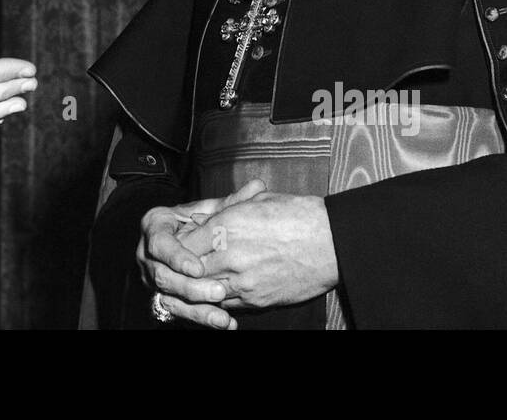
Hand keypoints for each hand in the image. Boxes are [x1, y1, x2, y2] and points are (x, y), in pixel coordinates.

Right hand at [136, 178, 266, 329]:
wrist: (188, 243)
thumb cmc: (202, 222)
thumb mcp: (214, 211)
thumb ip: (233, 202)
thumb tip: (258, 186)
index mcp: (155, 226)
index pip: (159, 243)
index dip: (177, 257)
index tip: (198, 267)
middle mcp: (148, 254)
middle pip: (163, 276)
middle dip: (191, 287)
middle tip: (218, 291)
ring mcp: (154, 278)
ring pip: (170, 298)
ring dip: (198, 308)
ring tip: (223, 314)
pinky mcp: (164, 297)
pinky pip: (179, 313)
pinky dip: (202, 318)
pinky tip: (224, 322)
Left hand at [177, 192, 338, 309]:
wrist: (331, 241)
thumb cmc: (296, 214)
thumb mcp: (256, 201)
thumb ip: (224, 211)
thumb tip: (200, 219)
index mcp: (227, 226)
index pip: (183, 244)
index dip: (176, 247)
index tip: (175, 247)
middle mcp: (230, 256)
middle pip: (190, 271)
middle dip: (182, 271)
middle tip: (177, 269)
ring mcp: (243, 281)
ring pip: (205, 291)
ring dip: (198, 288)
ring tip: (194, 283)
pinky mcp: (257, 300)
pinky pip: (227, 305)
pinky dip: (218, 300)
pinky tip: (217, 293)